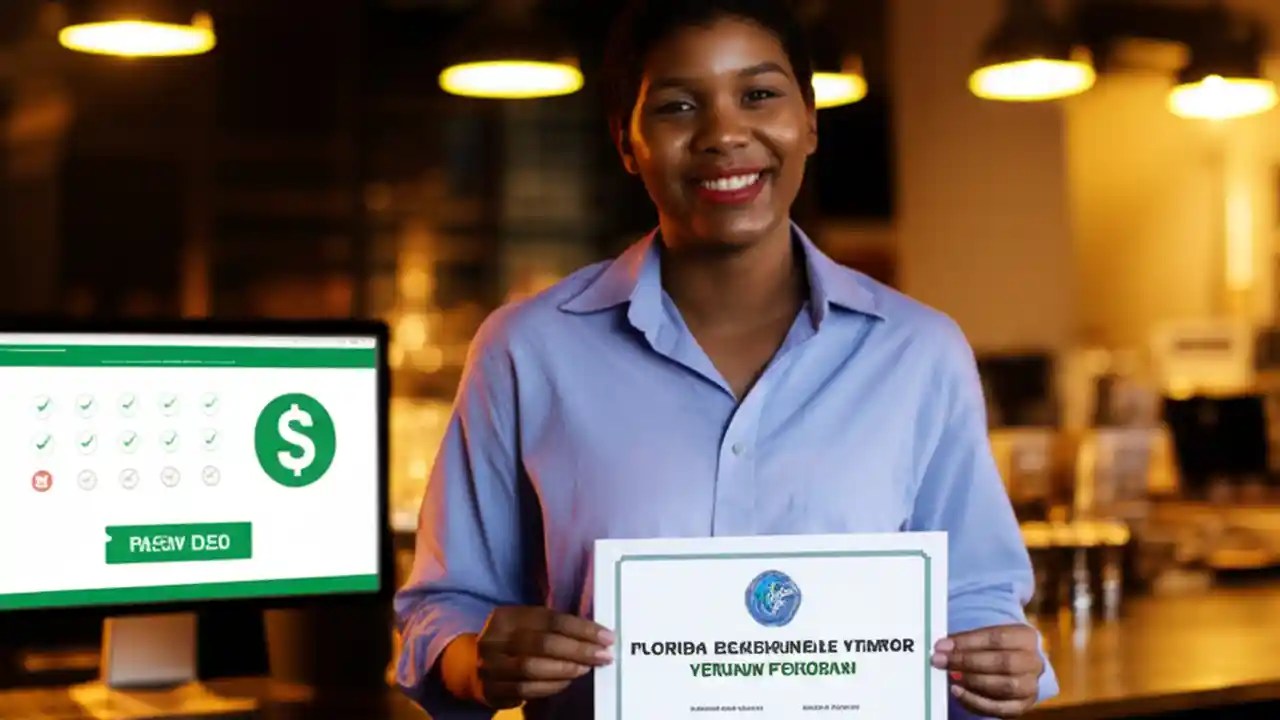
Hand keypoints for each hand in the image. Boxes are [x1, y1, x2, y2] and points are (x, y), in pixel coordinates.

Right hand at [474, 606, 614, 708]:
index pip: (552, 619)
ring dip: (566, 670)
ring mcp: (490, 665)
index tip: (606, 637)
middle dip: (579, 650)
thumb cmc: (513, 641)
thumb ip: (554, 627)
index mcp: (508, 616)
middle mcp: (495, 639)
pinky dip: (550, 686)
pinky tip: (566, 682)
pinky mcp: (491, 688)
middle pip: (544, 643)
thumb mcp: (527, 624)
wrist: (474, 662)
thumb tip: (595, 635)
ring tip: (585, 668)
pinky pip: (525, 690)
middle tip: (602, 656)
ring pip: (533, 668)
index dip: (582, 629)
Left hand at [931, 623, 1042, 717]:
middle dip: (968, 661)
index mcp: (1026, 637)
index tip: (942, 646)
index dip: (967, 642)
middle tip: (941, 661)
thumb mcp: (985, 637)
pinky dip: (976, 701)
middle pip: (1003, 662)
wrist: (1016, 667)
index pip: (997, 637)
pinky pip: (1001, 708)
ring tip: (950, 675)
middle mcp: (1034, 662)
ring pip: (1005, 685)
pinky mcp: (1022, 706)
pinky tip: (957, 692)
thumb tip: (942, 648)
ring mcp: (1031, 686)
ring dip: (973, 681)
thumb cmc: (994, 648)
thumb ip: (966, 641)